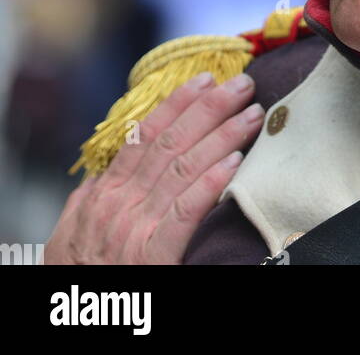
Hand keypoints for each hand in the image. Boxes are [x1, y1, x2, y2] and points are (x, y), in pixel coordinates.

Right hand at [44, 71, 263, 264]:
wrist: (76, 317)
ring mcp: (137, 229)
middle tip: (242, 85)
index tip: (206, 79)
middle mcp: (122, 204)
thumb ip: (89, 200)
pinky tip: (235, 162)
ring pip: (184, 169)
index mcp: (106, 193)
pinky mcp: (154, 258)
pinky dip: (210, 183)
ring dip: (222, 136)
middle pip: (171, 143)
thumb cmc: (76, 276)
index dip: (178, 104)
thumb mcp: (72, 233)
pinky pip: (186, 213)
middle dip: (209, 109)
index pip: (146, 135)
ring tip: (251, 115)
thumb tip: (101, 174)